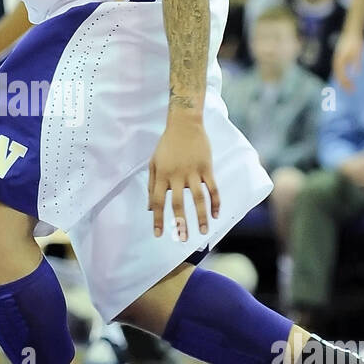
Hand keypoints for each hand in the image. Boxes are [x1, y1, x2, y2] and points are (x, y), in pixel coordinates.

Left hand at [148, 112, 219, 239]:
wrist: (185, 124)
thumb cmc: (166, 145)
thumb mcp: (153, 163)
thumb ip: (151, 185)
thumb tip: (149, 208)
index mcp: (161, 175)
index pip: (157, 201)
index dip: (157, 219)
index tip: (159, 234)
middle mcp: (176, 175)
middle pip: (177, 203)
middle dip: (180, 223)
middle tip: (182, 239)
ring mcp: (193, 172)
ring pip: (198, 198)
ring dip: (200, 216)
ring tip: (202, 232)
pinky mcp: (206, 168)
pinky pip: (213, 188)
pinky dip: (215, 202)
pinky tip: (215, 215)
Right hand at [332, 29, 363, 91]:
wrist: (352, 31)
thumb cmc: (355, 41)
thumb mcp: (358, 52)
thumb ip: (357, 63)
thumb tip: (356, 74)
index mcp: (339, 60)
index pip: (341, 76)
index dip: (346, 84)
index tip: (353, 89)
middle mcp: (336, 61)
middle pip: (338, 76)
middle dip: (344, 85)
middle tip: (351, 92)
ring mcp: (337, 59)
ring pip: (338, 74)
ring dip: (343, 81)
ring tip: (349, 88)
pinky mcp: (340, 58)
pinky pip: (340, 70)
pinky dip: (343, 76)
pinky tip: (348, 79)